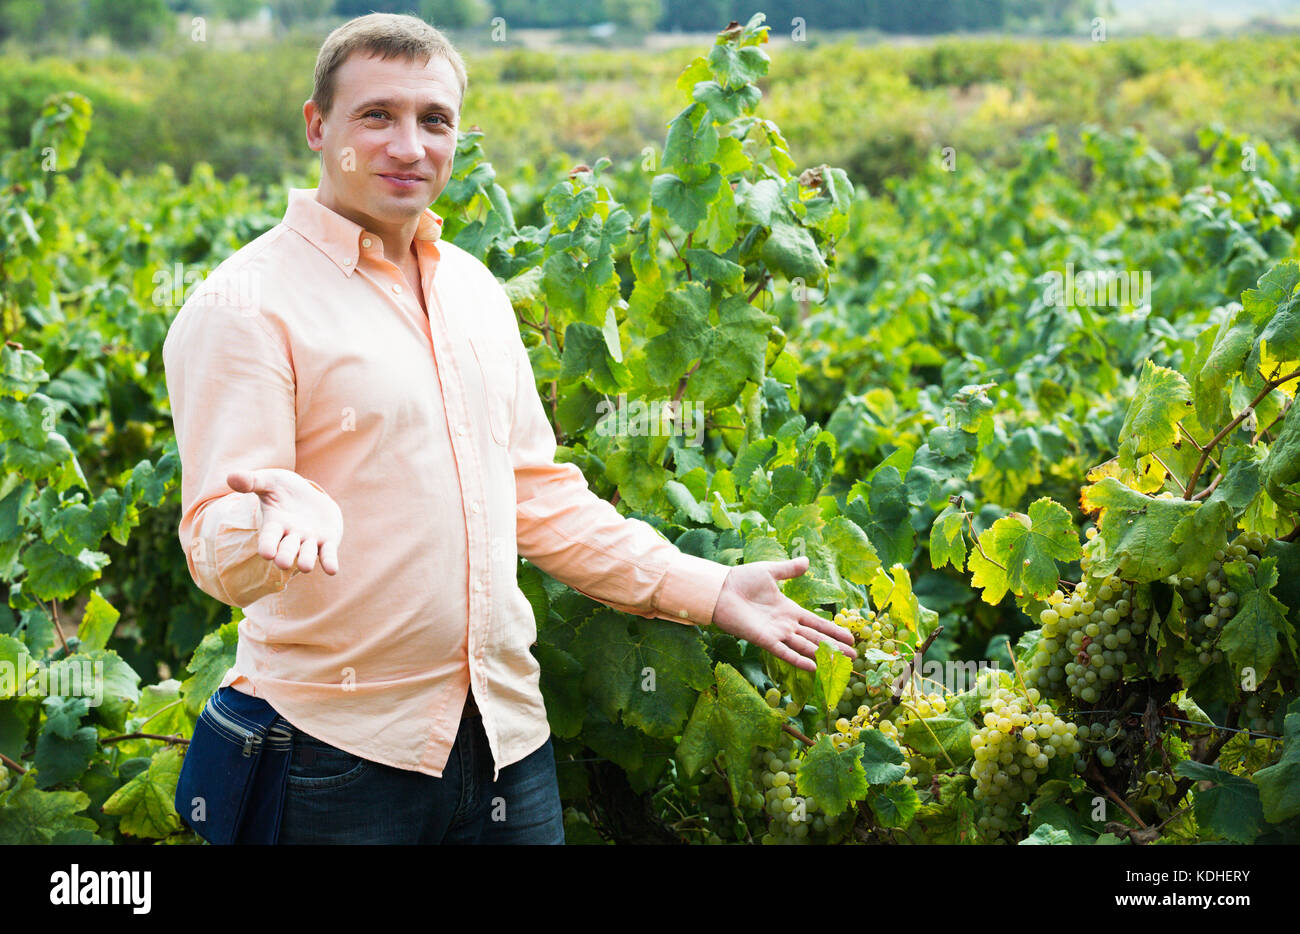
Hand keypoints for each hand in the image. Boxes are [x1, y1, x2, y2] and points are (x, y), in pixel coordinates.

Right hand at [227, 468, 342, 574]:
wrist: (308, 495)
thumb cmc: (283, 489)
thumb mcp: (269, 481)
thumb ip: (252, 481)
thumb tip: (231, 477)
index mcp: (275, 524)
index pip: (268, 538)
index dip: (268, 545)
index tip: (266, 554)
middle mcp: (291, 536)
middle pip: (287, 549)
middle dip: (285, 556)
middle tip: (283, 563)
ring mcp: (309, 541)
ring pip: (307, 554)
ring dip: (306, 560)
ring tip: (305, 567)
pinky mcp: (327, 542)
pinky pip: (327, 554)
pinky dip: (329, 562)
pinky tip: (332, 570)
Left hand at [709, 556, 856, 671]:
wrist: (720, 589)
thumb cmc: (741, 579)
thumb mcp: (770, 571)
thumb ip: (789, 569)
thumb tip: (807, 561)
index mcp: (788, 610)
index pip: (816, 622)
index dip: (833, 629)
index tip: (850, 636)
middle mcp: (785, 625)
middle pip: (815, 637)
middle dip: (835, 647)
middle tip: (854, 656)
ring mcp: (776, 633)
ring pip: (805, 646)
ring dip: (823, 655)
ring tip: (842, 663)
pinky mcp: (764, 640)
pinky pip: (784, 652)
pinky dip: (799, 660)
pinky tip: (814, 668)